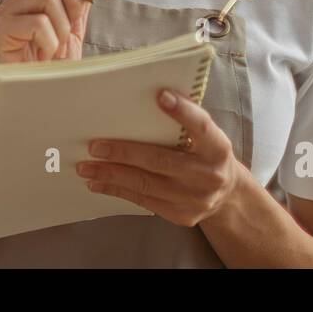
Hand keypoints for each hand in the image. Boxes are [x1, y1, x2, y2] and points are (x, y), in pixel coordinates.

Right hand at [0, 0, 103, 64]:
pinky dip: (50, 42)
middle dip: (74, 1)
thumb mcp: (73, 27)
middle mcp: (14, 0)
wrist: (31, 104)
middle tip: (69, 31)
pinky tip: (43, 57)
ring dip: (62, 26)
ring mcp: (3, 15)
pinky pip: (38, 22)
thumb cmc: (49, 69)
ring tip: (54, 48)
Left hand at [76, 88, 240, 226]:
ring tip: (86, 166)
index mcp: (218, 147)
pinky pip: (143, 200)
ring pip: (146, 184)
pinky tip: (98, 182)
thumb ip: (186, 122)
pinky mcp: (181, 215)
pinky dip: (118, 190)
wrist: (226, 196)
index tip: (160, 96)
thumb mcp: (206, 137)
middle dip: (124, 152)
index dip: (182, 112)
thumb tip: (150, 96)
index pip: (201, 126)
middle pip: (161, 161)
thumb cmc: (206, 154)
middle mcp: (209, 175)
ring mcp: (195, 199)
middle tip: (94, 146)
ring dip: (111, 174)